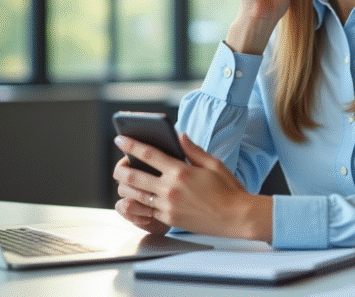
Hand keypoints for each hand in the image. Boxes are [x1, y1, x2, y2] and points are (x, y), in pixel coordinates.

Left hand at [113, 133, 272, 241]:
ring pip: (134, 196)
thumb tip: (180, 136)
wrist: (236, 217)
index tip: (120, 139)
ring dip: (124, 188)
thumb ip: (193, 149)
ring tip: (123, 182)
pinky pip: (144, 212)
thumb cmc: (228, 189)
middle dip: (120, 169)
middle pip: (133, 177)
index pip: (148, 154)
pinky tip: (132, 201)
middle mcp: (170, 189)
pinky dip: (135, 206)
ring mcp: (167, 206)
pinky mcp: (169, 220)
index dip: (131, 145)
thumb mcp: (213, 164)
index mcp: (181, 171)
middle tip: (118, 164)